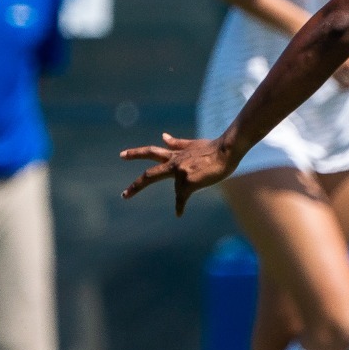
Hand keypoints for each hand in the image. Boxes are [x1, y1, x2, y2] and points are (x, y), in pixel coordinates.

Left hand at [122, 132, 237, 214]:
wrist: (226, 150)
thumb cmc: (214, 148)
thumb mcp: (193, 144)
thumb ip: (177, 143)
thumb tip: (163, 136)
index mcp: (175, 154)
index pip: (152, 152)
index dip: (136, 153)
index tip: (122, 155)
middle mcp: (174, 163)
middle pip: (150, 174)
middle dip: (136, 185)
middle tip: (124, 195)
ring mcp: (180, 172)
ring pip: (170, 188)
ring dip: (166, 195)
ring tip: (157, 201)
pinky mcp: (188, 182)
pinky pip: (182, 199)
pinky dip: (180, 206)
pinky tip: (178, 213)